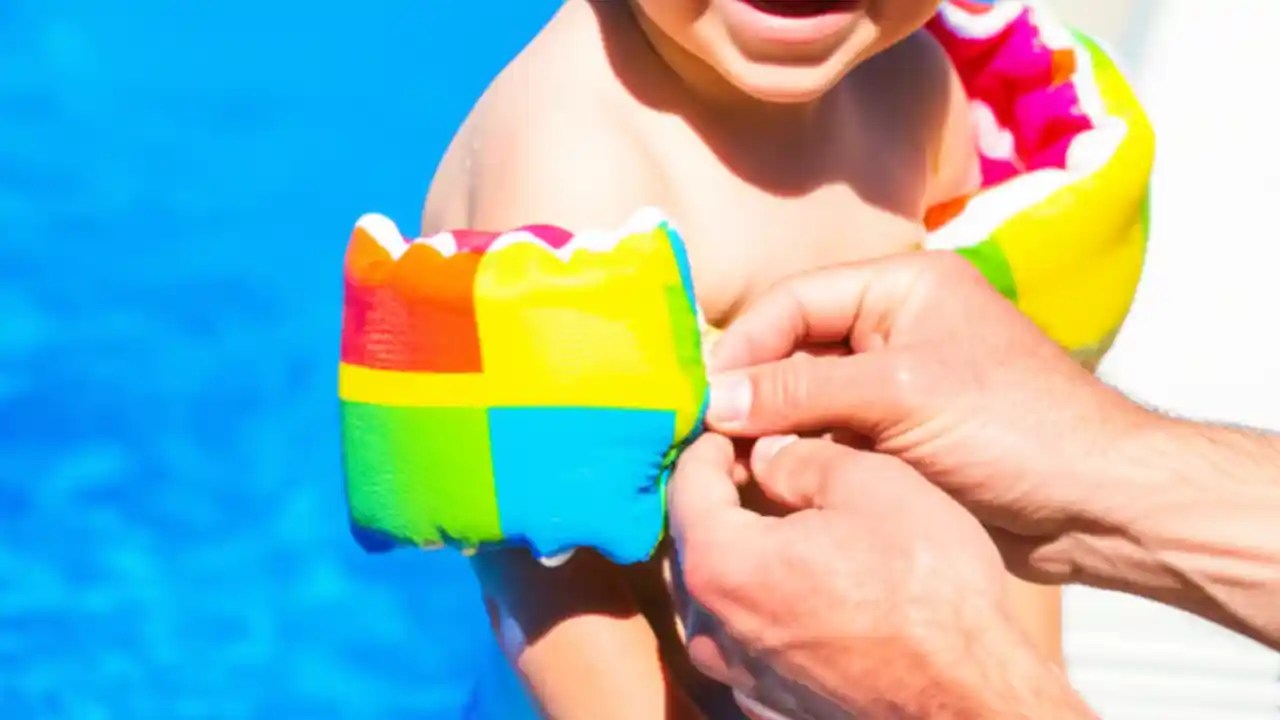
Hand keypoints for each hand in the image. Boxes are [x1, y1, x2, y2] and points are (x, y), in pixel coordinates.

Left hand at [668, 433, 1091, 718]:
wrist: (969, 702)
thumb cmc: (929, 593)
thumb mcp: (873, 485)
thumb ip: (799, 458)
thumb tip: (765, 453)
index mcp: (723, 564)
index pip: (686, 484)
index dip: (712, 444)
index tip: (740, 430)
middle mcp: (711, 628)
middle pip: (689, 541)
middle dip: (719, 499)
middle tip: (760, 468)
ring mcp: (736, 675)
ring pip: (712, 594)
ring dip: (737, 552)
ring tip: (785, 524)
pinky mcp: (766, 703)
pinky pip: (742, 638)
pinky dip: (759, 603)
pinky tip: (806, 586)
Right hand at [702, 252, 1151, 581]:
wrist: (1098, 504)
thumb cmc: (1015, 430)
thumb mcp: (901, 397)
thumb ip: (802, 391)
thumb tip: (713, 398)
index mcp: (902, 287)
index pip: (794, 301)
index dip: (743, 345)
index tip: (701, 395)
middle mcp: (894, 326)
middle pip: (794, 346)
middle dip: (752, 388)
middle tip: (705, 434)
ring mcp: (896, 384)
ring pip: (806, 396)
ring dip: (772, 426)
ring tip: (731, 462)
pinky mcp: (900, 435)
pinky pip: (831, 435)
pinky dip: (800, 454)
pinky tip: (772, 480)